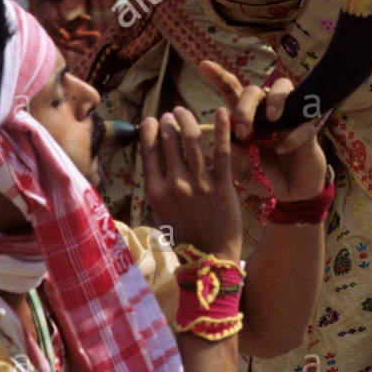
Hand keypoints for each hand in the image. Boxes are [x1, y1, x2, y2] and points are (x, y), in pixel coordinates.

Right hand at [141, 107, 242, 260]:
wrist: (210, 259)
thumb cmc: (184, 236)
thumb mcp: (161, 212)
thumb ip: (158, 187)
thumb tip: (155, 161)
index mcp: (156, 192)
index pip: (148, 151)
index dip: (150, 131)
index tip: (153, 120)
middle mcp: (175, 185)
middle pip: (169, 142)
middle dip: (168, 123)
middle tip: (172, 114)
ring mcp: (199, 184)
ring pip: (191, 141)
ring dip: (186, 121)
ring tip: (184, 111)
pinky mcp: (222, 186)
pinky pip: (221, 152)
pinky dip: (221, 129)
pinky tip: (222, 112)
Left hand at [198, 60, 328, 202]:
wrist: (292, 194)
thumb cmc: (264, 176)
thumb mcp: (243, 169)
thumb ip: (232, 154)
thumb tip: (224, 135)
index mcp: (247, 117)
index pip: (232, 91)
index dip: (218, 76)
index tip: (204, 64)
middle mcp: (266, 111)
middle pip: (254, 90)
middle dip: (246, 107)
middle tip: (243, 131)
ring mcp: (288, 117)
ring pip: (282, 87)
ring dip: (274, 100)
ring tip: (271, 120)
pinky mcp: (308, 129)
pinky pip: (302, 123)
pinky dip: (291, 136)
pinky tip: (283, 150)